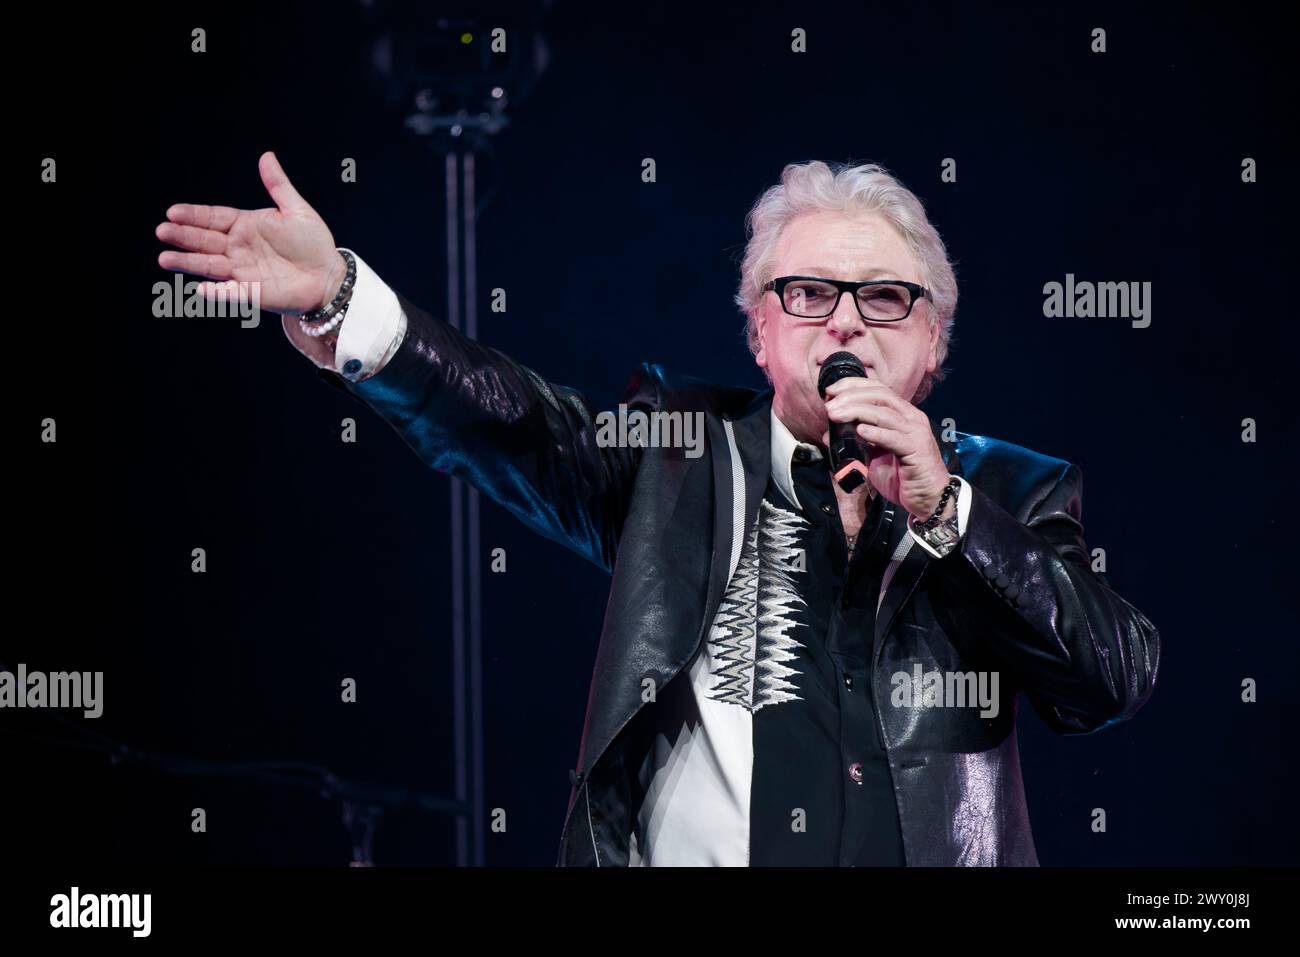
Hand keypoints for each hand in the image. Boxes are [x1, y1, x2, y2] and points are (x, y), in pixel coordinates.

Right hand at [155, 151, 344, 316]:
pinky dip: (217, 292)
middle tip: (162, 231)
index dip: (194, 215)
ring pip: (210, 265)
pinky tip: (201, 289)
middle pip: (205, 241)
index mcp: (245, 226)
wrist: (329, 276)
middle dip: (183, 236)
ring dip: (188, 263)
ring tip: (165, 259)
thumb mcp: (296, 210)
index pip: (214, 218)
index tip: (173, 211)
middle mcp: (238, 248)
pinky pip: (232, 293)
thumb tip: (266, 156)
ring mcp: (243, 271)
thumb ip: (278, 185)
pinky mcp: (253, 293)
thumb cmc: (314, 243)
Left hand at [821, 377, 951, 517]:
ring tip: (835, 415)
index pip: (878, 389)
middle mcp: (911, 417)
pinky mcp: (917, 450)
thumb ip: (856, 442)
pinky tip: (860, 430)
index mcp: (902, 414)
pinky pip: (894, 437)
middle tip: (829, 405)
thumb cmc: (903, 477)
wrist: (929, 499)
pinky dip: (876, 432)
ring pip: (884, 413)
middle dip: (851, 396)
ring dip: (856, 411)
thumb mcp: (874, 455)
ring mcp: (916, 432)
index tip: (829, 391)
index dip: (853, 385)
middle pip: (880, 395)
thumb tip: (829, 434)